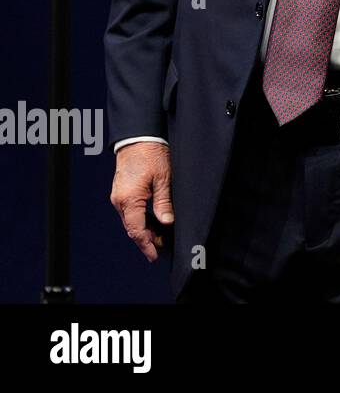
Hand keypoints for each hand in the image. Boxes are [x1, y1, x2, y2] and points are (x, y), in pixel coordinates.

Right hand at [110, 142, 172, 262]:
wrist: (137, 139)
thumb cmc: (151, 155)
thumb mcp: (163, 179)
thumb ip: (163, 202)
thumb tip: (167, 222)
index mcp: (129, 200)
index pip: (136, 230)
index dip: (146, 244)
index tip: (154, 255)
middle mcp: (120, 201)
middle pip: (132, 228)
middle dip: (146, 240)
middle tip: (161, 248)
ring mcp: (119, 197)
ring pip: (130, 221)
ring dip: (143, 231)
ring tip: (160, 238)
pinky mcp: (121, 193)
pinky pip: (130, 212)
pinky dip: (140, 220)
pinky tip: (152, 223)